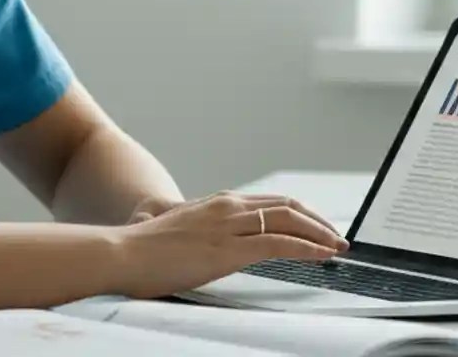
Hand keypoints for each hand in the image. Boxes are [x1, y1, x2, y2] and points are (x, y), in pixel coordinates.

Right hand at [114, 191, 349, 299]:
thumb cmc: (138, 248)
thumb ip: (184, 225)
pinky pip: (279, 244)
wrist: (120, 253)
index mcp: (216, 204)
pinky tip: (322, 255)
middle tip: (336, 236)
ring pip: (288, 220)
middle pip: (286, 206)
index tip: (316, 226)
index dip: (298, 213)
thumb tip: (174, 224)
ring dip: (319, 233)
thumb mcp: (170, 229)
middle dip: (316, 220)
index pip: (268, 202)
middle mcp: (226, 207)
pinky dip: (307, 247)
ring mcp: (229, 226)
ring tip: (338, 246)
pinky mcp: (229, 249)